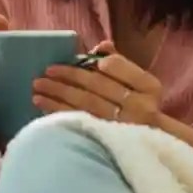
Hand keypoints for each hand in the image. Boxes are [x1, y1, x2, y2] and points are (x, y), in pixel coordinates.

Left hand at [31, 41, 192, 153]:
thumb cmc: (140, 108)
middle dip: (68, 77)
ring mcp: (124, 126)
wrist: (154, 147)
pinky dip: (59, 112)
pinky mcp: (108, 141)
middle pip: (97, 86)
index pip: (118, 67)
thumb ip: (120, 64)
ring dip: (57, 94)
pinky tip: (44, 106)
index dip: (97, 62)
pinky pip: (79, 121)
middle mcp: (140, 106)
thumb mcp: (139, 85)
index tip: (78, 58)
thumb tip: (102, 46)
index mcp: (149, 87)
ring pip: (85, 104)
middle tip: (45, 72)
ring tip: (38, 88)